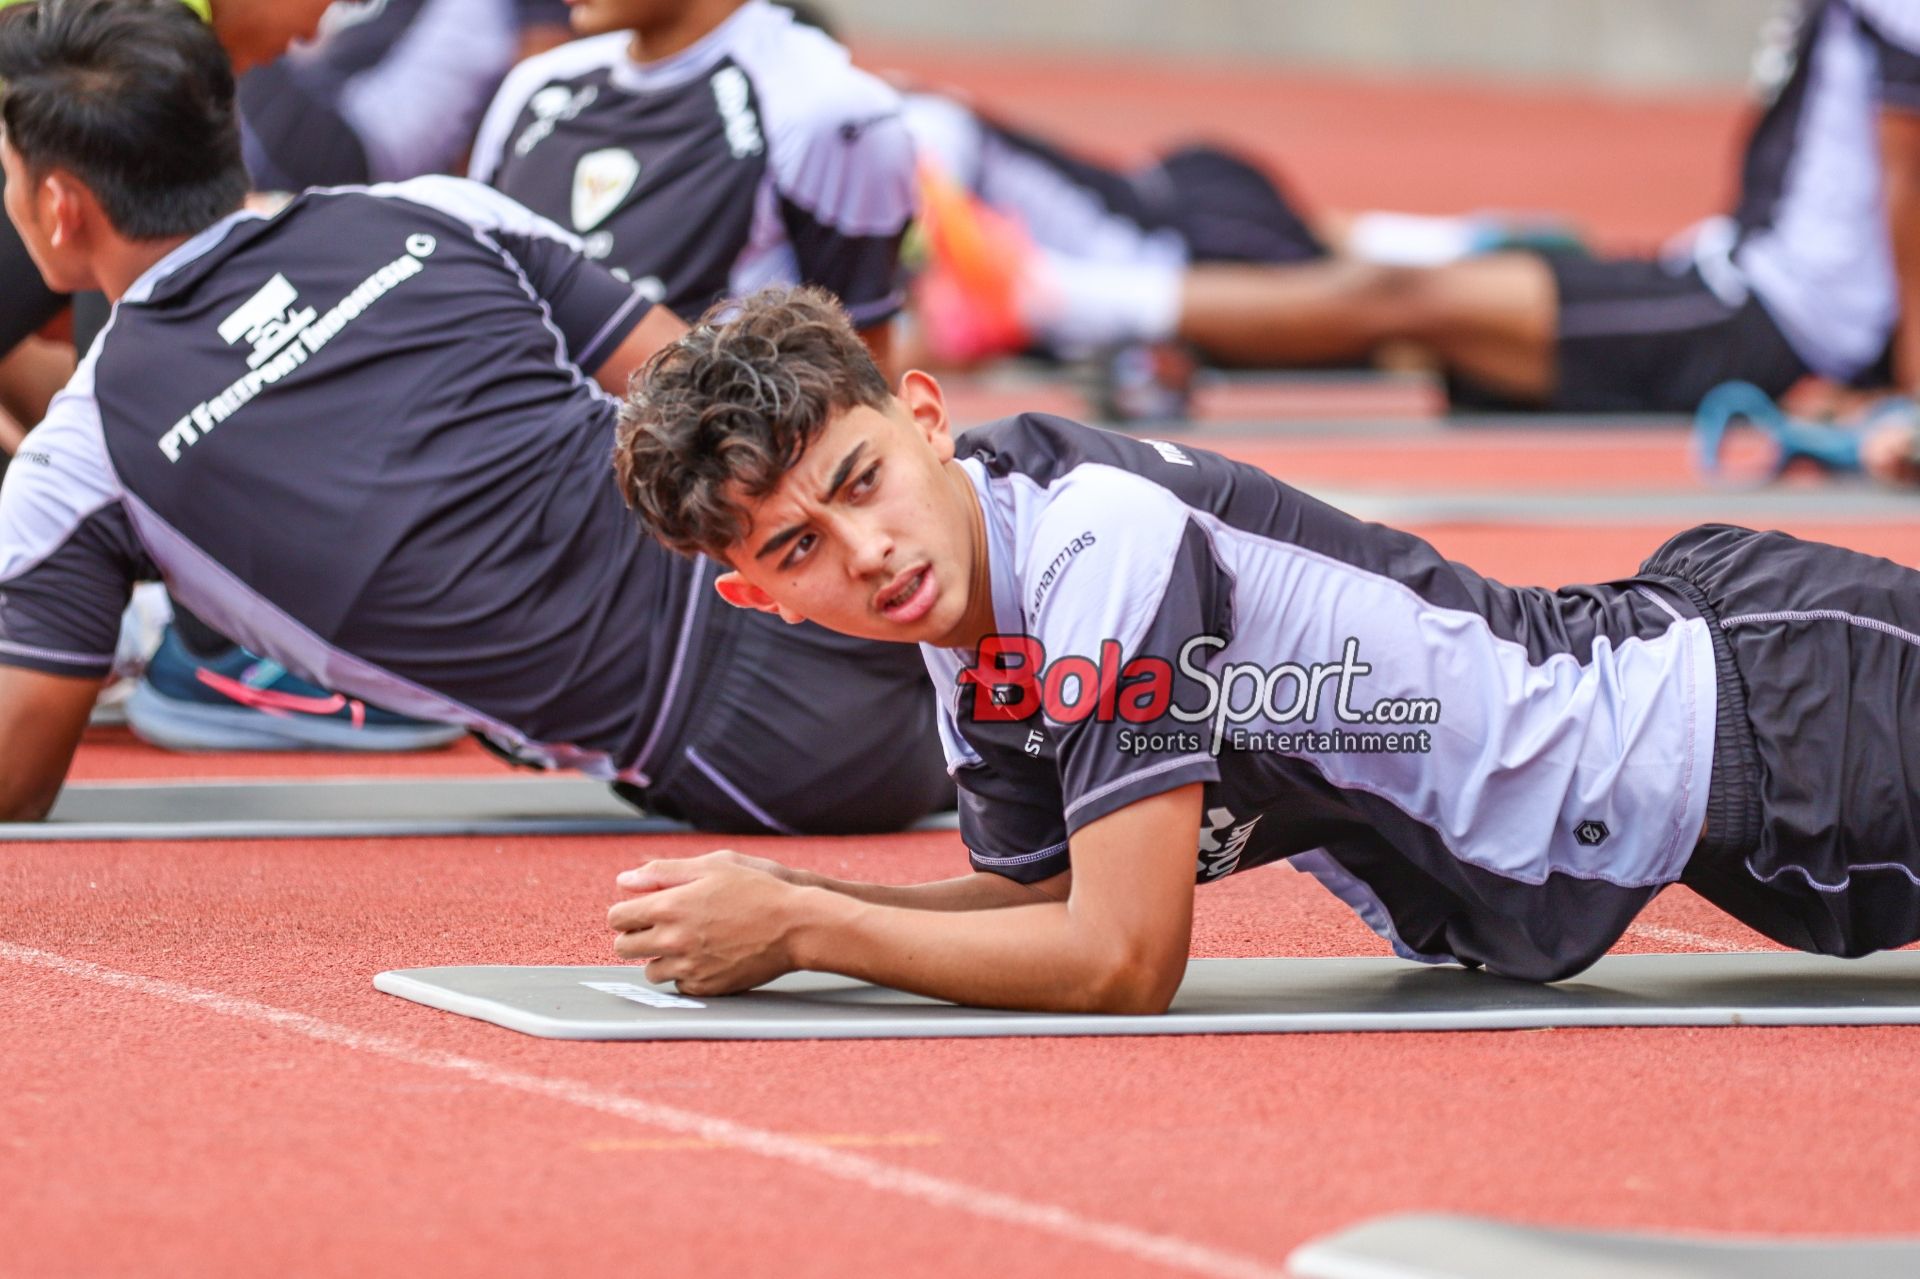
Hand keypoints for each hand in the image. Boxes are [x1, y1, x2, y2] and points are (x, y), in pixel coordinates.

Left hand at [608, 852, 809, 994]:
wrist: (795, 926)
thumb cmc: (757, 889)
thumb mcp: (713, 866)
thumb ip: (663, 872)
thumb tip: (623, 879)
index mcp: (670, 907)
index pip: (617, 918)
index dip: (627, 912)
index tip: (642, 911)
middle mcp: (673, 940)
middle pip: (624, 947)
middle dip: (637, 936)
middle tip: (660, 928)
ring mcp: (689, 967)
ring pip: (649, 972)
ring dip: (660, 958)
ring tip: (686, 944)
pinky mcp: (706, 987)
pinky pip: (678, 986)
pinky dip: (686, 975)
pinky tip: (705, 958)